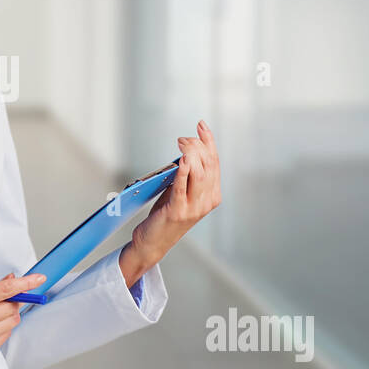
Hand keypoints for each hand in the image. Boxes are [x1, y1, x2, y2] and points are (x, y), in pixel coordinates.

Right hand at [0, 272, 45, 368]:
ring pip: (12, 321)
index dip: (25, 283)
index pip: (5, 290)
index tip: (38, 279)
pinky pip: (5, 335)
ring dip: (7, 315)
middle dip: (13, 300)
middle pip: (12, 307)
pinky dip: (1, 327)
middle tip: (5, 299)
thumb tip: (10, 281)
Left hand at [127, 119, 221, 268]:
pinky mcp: (178, 212)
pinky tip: (181, 160)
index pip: (215, 163)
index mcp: (212, 196)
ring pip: (200, 174)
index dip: (209, 142)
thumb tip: (185, 152)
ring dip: (190, 154)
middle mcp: (207, 202)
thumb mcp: (180, 192)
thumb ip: (186, 176)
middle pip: (208, 165)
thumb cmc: (165, 215)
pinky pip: (182, 188)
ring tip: (181, 144)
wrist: (154, 242)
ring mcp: (194, 208)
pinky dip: (183, 172)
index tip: (201, 126)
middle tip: (182, 139)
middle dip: (197, 146)